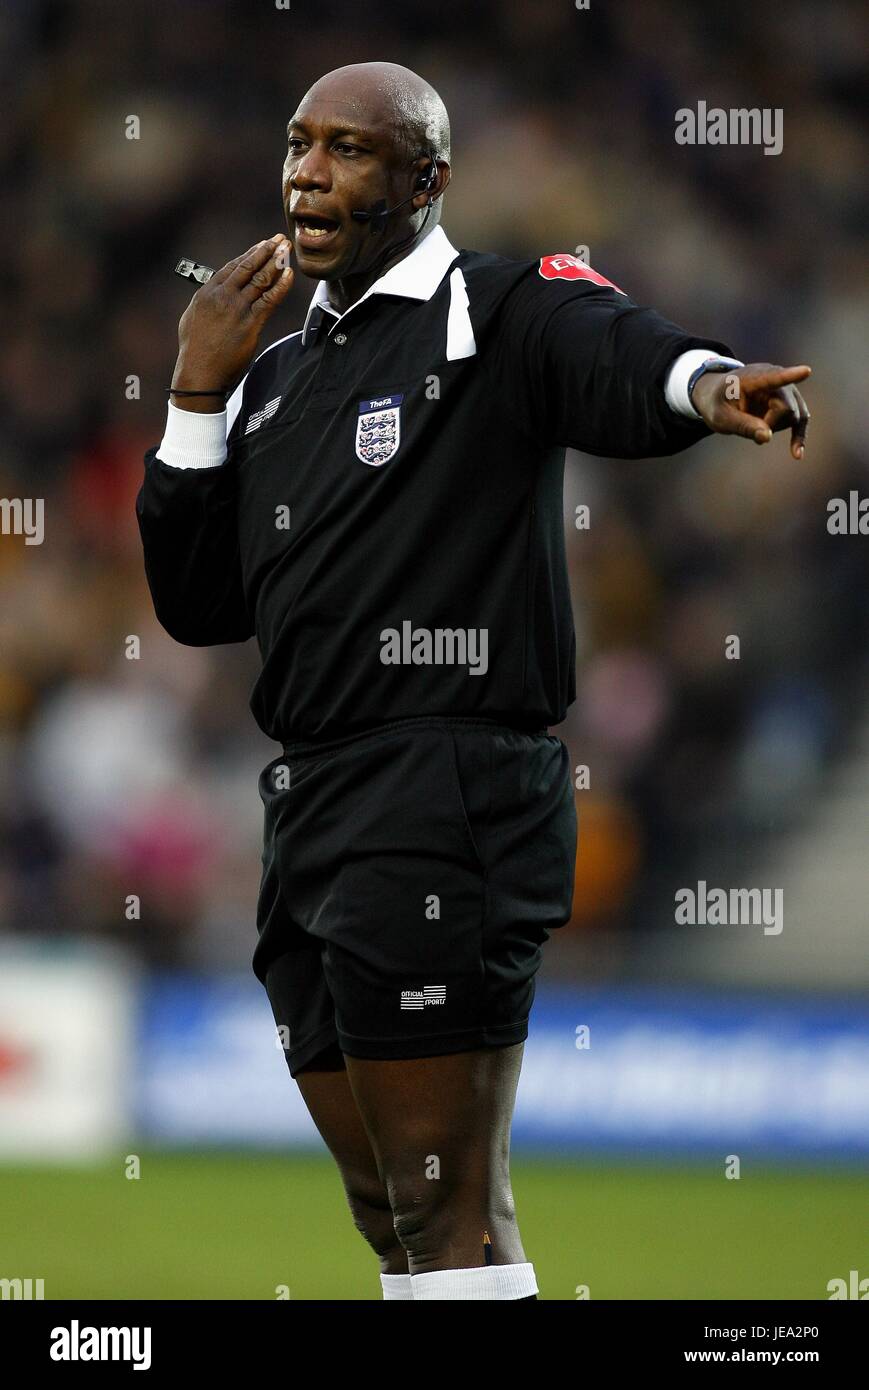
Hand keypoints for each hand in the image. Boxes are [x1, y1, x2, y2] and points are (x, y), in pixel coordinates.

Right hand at [170, 235, 293, 410]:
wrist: (199, 372)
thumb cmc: (194, 349)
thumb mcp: (192, 318)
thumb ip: (205, 302)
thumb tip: (214, 294)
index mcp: (207, 292)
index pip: (232, 267)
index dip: (250, 254)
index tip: (263, 246)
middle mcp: (222, 296)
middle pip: (248, 267)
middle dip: (266, 250)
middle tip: (280, 239)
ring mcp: (237, 309)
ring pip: (260, 279)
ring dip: (276, 262)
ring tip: (287, 249)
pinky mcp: (250, 324)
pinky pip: (269, 300)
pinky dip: (280, 285)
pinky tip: (289, 275)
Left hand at [690, 362, 810, 459]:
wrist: (719, 395)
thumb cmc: (718, 403)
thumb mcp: (721, 417)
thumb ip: (742, 425)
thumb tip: (767, 437)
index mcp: (753, 378)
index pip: (774, 377)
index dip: (791, 376)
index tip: (806, 371)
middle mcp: (775, 379)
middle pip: (787, 408)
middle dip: (770, 425)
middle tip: (746, 425)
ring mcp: (785, 390)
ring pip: (795, 416)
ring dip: (776, 428)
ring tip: (752, 423)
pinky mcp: (790, 401)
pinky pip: (800, 420)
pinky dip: (798, 436)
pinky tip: (797, 454)